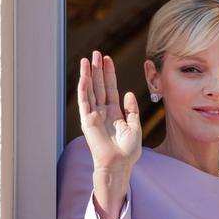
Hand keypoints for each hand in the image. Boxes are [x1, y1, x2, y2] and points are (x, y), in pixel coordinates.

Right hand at [77, 51, 141, 218]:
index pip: (111, 89)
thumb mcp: (135, 127)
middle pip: (99, 86)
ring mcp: (94, 115)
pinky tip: (83, 77)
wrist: (119, 164)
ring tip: (87, 59)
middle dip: (98, 70)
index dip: (109, 74)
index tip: (108, 59)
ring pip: (90, 90)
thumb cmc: (128, 151)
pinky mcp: (87, 121)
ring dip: (88, 75)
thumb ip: (132, 110)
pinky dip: (83, 89)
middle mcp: (103, 112)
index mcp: (115, 113)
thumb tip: (128, 93)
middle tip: (97, 53)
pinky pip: (85, 102)